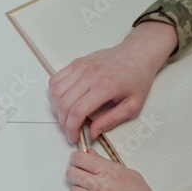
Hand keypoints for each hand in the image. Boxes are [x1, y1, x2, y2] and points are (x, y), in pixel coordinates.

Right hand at [49, 21, 177, 142]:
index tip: (74, 136)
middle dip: (63, 122)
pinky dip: (54, 93)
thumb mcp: (133, 105)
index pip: (77, 111)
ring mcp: (81, 67)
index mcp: (105, 86)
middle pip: (64, 103)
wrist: (137, 54)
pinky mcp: (76, 63)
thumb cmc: (137, 76)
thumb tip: (93, 132)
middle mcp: (90, 75)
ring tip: (66, 116)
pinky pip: (55, 79)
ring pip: (56, 92)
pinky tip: (63, 101)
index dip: (71, 128)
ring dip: (56, 109)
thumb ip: (111, 120)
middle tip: (70, 129)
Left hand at [67, 150, 191, 190]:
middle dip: (75, 175)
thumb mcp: (133, 178)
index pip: (80, 158)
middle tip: (82, 180)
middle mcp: (102, 187)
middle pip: (71, 173)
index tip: (76, 162)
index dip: (76, 159)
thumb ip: (109, 166)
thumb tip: (91, 156)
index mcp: (112, 174)